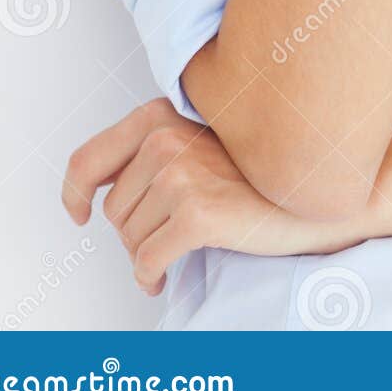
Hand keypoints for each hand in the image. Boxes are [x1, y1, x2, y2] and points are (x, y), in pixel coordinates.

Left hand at [62, 98, 372, 296]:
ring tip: (175, 252)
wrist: (318, 185)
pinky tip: (165, 276)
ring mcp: (181, 174)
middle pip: (112, 210)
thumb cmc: (261, 168)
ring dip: (146, 255)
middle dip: (133, 232)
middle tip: (165, 235)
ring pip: (129, 238)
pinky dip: (150, 276)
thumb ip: (156, 145)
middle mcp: (166, 138)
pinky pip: (147, 261)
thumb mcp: (203, 137)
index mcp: (162, 113)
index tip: (78, 212)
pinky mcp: (198, 214)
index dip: (73, 193)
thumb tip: (102, 185)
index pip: (88, 158)